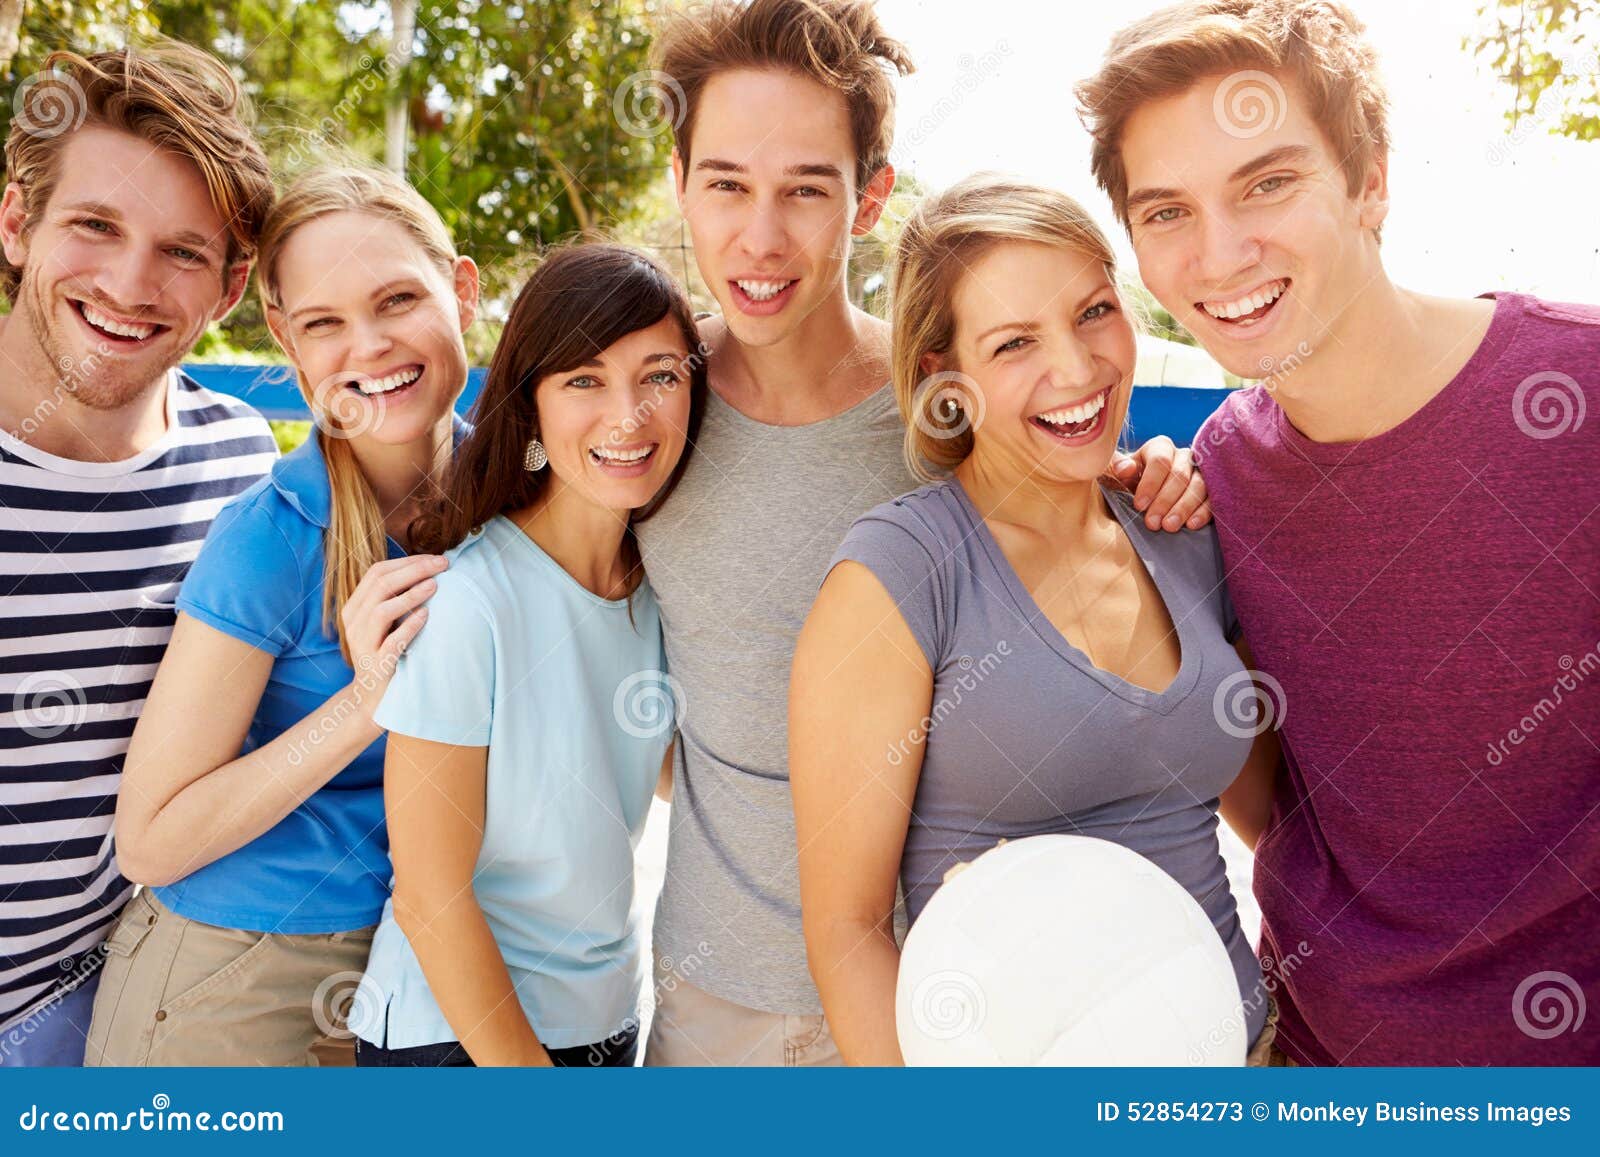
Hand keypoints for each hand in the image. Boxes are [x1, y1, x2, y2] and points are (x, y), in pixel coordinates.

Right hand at [340, 554, 448, 706]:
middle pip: (380, 585)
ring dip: (411, 594)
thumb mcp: (386, 623)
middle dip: (414, 570)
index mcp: (354, 608)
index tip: (435, 557)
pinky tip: (426, 615)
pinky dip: (410, 626)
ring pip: (382, 610)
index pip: (376, 572)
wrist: (374, 697)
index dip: (407, 561)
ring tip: (435, 585)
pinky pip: (392, 641)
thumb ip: (395, 598)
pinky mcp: (376, 665)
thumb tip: (428, 568)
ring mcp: (362, 645)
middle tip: (442, 564)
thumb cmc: (387, 652)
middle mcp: (353, 623)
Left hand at [1105, 435, 1210, 530]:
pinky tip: (1192, 525)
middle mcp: (1183, 456)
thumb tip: (1126, 469)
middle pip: (1180, 474)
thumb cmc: (1126, 482)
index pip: (1160, 460)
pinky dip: (1203, 512)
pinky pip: (1213, 498)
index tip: (1139, 505)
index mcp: (1160, 448)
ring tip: (1170, 527)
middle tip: (1153, 523)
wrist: (1143, 498)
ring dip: (1184, 507)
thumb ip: (1116, 467)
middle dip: (1165, 500)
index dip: (1150, 483)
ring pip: (1199, 485)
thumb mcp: (1115, 473)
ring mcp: (1201, 472)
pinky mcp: (1213, 490)